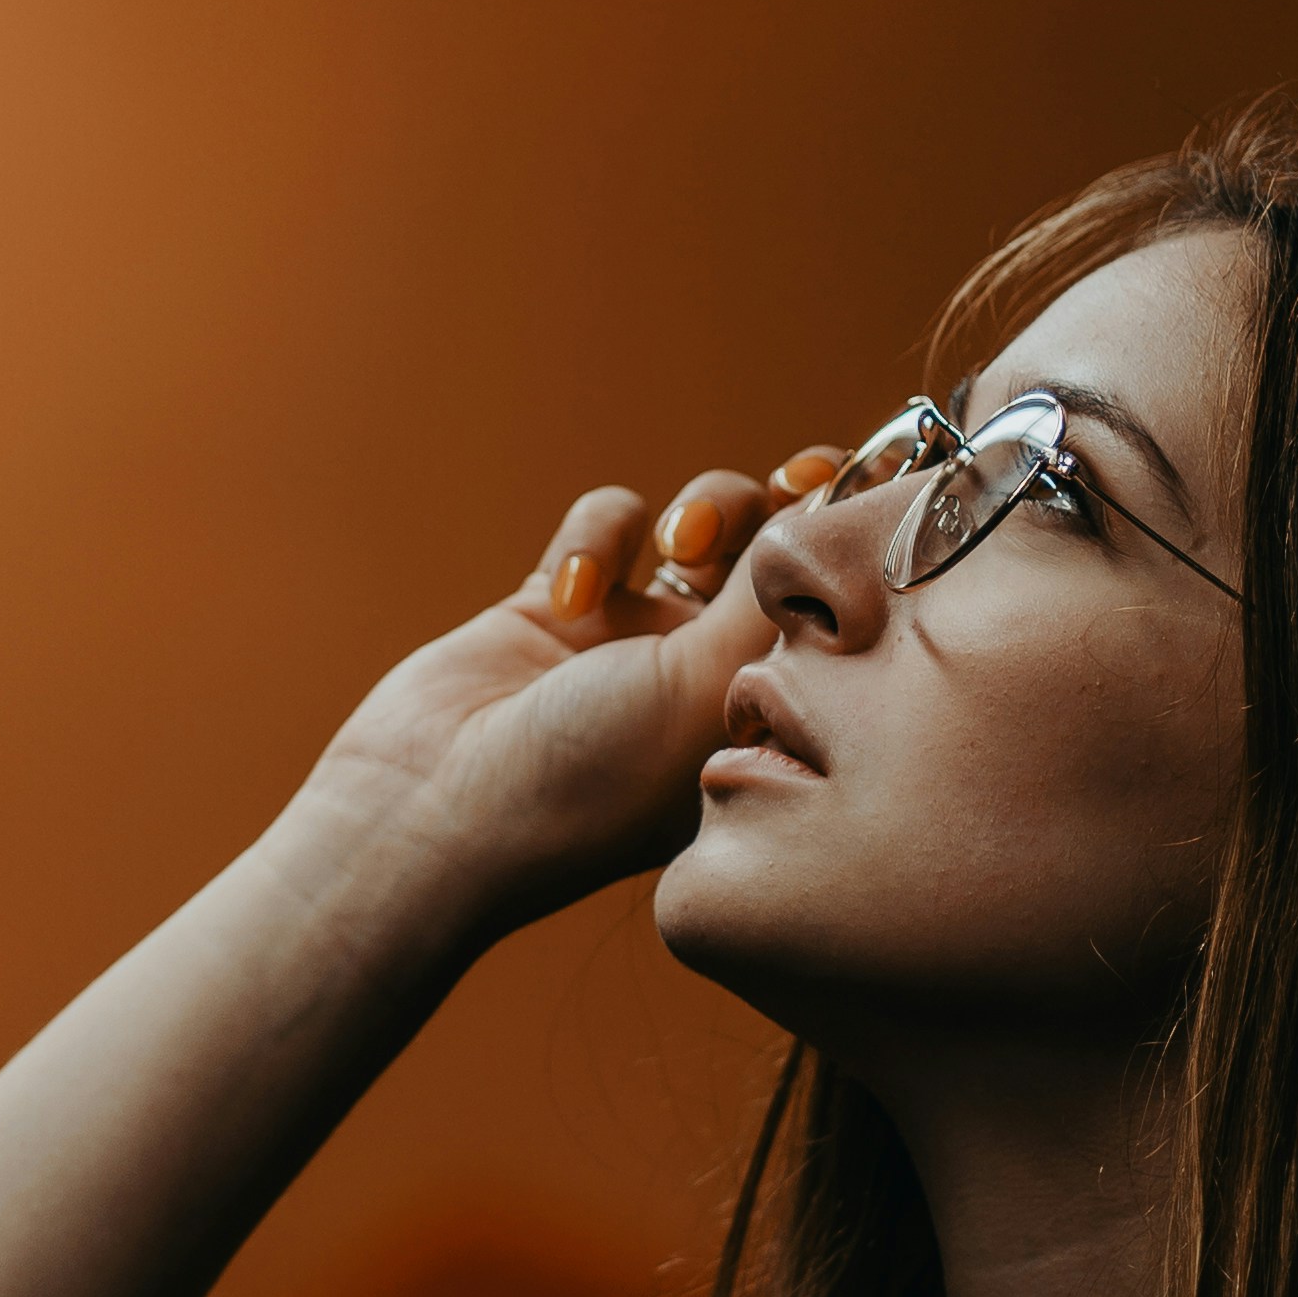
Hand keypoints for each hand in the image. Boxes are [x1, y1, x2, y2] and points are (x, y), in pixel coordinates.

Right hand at [288, 454, 847, 948]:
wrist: (431, 814)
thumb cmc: (585, 781)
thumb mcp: (708, 687)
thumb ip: (770, 592)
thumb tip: (833, 508)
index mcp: (774, 714)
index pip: (842, 609)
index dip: (857, 543)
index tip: (867, 492)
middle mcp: (717, 674)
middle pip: (783, 550)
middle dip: (785, 507)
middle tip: (795, 482)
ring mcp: (638, 637)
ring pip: (702, 521)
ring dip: (702, 512)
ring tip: (676, 549)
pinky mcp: (561, 604)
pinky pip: (607, 525)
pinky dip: (598, 537)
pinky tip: (572, 596)